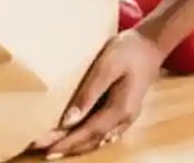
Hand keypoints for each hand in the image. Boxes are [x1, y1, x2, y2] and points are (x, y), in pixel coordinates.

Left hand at [30, 30, 162, 158]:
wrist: (152, 44)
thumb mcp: (106, 67)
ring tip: (55, 146)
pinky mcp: (126, 111)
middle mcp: (125, 119)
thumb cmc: (127, 50)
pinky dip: (89, 138)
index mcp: (120, 109)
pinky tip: (78, 139)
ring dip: (77, 144)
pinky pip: (105, 132)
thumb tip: (69, 120)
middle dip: (67, 146)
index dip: (66, 143)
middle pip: (92, 140)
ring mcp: (127, 117)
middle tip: (41, 150)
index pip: (88, 133)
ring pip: (99, 139)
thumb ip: (89, 93)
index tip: (45, 149)